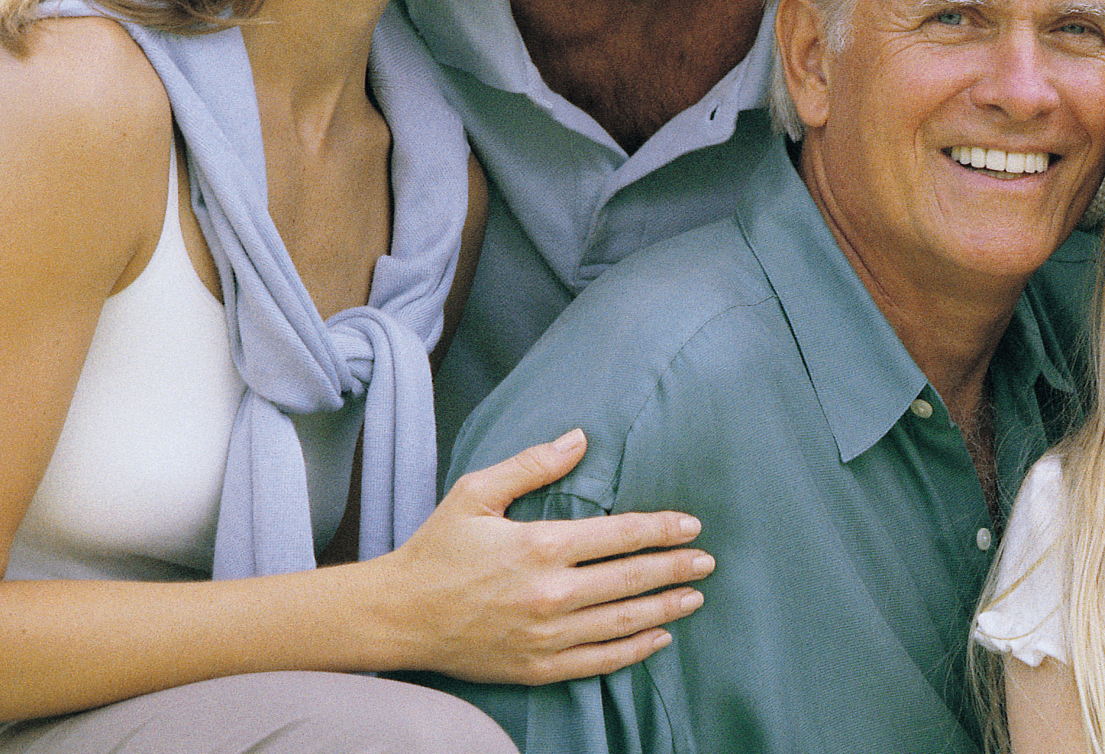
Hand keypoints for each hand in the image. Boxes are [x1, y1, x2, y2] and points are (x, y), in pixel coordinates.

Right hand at [381, 428, 713, 683]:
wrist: (397, 616)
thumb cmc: (437, 549)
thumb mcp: (477, 492)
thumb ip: (533, 465)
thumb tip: (580, 438)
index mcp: (541, 545)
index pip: (622, 535)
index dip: (663, 529)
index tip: (692, 526)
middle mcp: (550, 592)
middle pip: (632, 578)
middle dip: (676, 568)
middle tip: (707, 562)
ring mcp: (545, 634)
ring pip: (623, 621)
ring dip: (665, 608)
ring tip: (694, 598)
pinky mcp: (536, 666)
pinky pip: (598, 661)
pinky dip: (633, 651)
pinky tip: (658, 638)